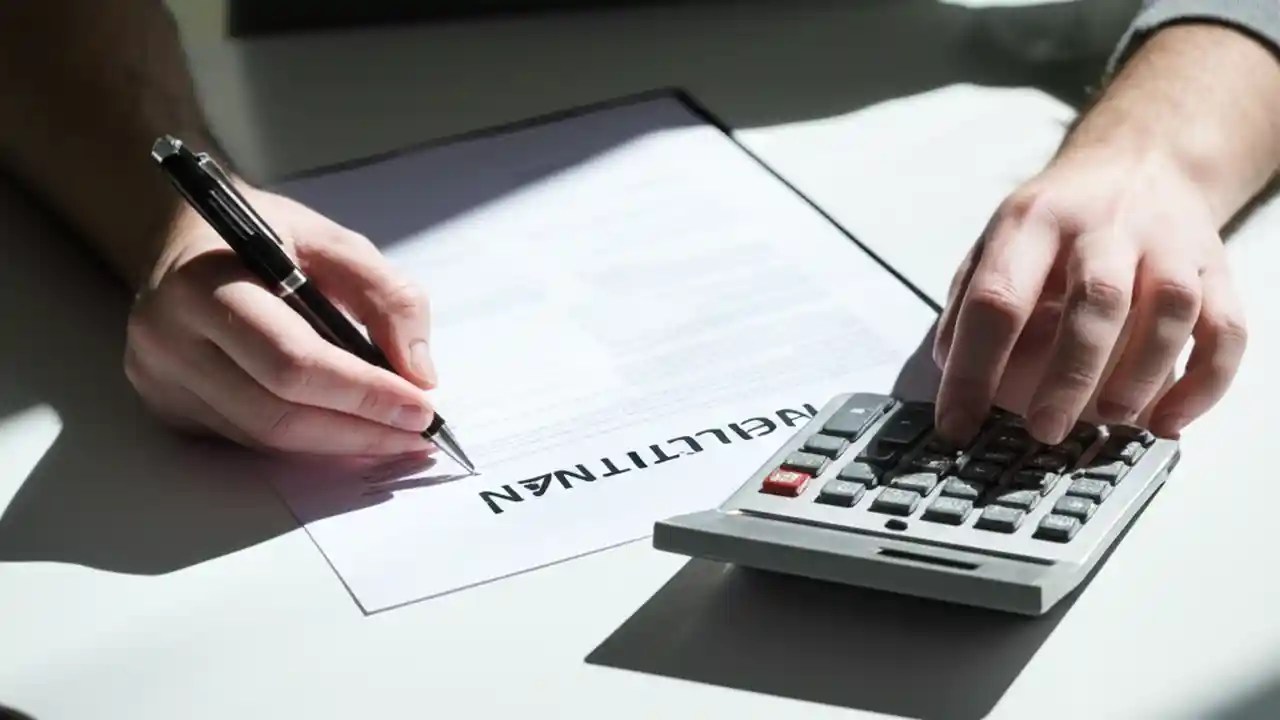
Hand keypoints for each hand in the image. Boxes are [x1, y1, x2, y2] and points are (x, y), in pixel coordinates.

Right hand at [125, 184, 439, 454]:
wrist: (183, 238)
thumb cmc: (264, 236)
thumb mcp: (333, 242)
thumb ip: (386, 298)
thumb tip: (418, 375)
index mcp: (205, 285)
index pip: (292, 360)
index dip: (363, 393)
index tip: (421, 408)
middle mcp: (170, 339)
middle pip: (277, 413)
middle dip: (359, 430)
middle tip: (417, 433)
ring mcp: (162, 380)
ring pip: (265, 438)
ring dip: (341, 445)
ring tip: (395, 436)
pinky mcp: (168, 407)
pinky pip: (249, 439)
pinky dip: (308, 440)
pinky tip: (349, 430)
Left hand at [933, 146, 1246, 444]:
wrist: (1145, 157)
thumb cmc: (1061, 215)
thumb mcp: (1001, 236)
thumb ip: (972, 298)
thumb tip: (951, 373)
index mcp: (1034, 221)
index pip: (999, 299)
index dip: (974, 369)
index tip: (958, 424)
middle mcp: (1105, 226)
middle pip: (1097, 300)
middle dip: (1069, 375)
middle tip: (1044, 429)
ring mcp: (1168, 243)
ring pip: (1169, 309)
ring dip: (1141, 374)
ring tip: (1110, 421)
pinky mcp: (1215, 267)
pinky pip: (1225, 328)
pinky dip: (1203, 382)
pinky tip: (1168, 421)